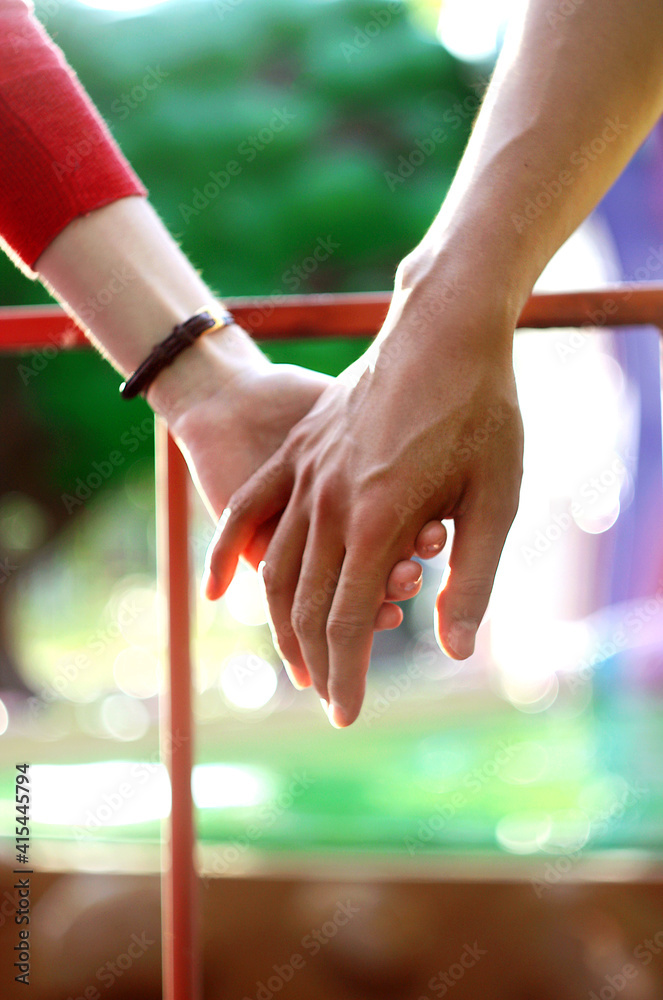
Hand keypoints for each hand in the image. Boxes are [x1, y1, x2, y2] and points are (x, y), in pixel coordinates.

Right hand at [203, 264, 523, 724]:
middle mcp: (329, 503)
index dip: (347, 674)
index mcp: (377, 520)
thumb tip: (453, 650)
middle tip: (329, 698)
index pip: (347, 620)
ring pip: (277, 566)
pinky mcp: (298, 449)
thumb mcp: (495, 497)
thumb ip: (471, 577)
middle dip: (317, 660)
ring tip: (297, 662)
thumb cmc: (481, 410)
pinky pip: (249, 510)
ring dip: (282, 623)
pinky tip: (220, 591)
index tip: (347, 717)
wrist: (445, 325)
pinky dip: (231, 553)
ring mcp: (305, 472)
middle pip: (306, 603)